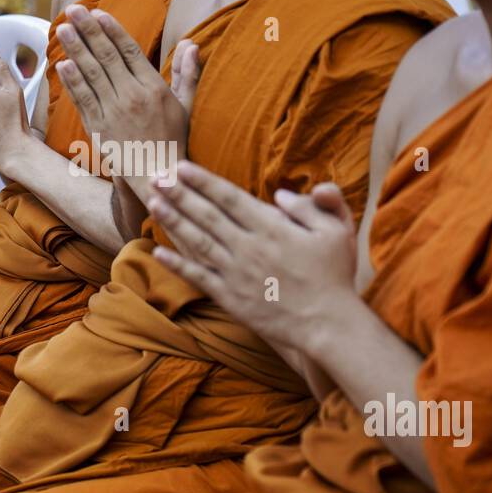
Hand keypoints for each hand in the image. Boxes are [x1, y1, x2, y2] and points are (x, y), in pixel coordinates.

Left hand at [56, 5, 196, 196]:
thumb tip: (192, 43)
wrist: (158, 177)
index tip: (99, 13)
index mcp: (154, 88)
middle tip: (73, 9)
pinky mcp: (98, 128)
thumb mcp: (186, 106)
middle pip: (106, 56)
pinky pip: (83, 100)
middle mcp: (132, 96)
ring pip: (91, 74)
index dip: (112, 30)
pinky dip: (72, 82)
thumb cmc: (174, 141)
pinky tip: (62, 65)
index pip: (130, 51)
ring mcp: (113, 112)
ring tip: (63, 29)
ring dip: (75, 49)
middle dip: (88, 30)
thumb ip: (188, 73)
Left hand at [150, 160, 360, 366]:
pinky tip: (158, 252)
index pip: (230, 197)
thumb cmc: (334, 276)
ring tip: (154, 203)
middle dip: (180, 194)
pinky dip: (177, 265)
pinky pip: (199, 278)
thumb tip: (280, 194)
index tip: (182, 167)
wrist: (327, 325)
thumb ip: (313, 205)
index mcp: (272, 228)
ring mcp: (236, 274)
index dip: (204, 181)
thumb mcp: (337, 231)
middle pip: (207, 215)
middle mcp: (248, 248)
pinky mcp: (231, 299)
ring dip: (174, 221)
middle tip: (157, 177)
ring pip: (198, 242)